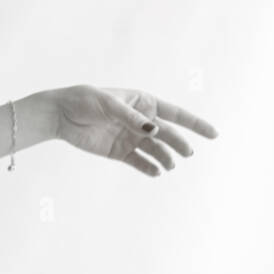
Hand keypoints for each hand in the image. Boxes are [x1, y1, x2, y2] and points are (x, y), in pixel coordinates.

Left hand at [53, 85, 218, 176]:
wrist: (60, 115)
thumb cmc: (84, 101)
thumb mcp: (108, 104)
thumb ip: (131, 118)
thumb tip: (154, 129)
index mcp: (143, 102)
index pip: (175, 113)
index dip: (195, 123)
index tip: (214, 134)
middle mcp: (141, 121)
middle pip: (168, 134)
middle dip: (179, 143)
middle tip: (187, 154)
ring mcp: (131, 137)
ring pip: (156, 150)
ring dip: (165, 158)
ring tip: (169, 166)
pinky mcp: (119, 152)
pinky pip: (139, 162)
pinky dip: (149, 168)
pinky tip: (156, 172)